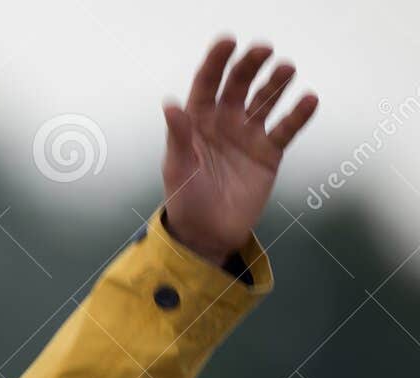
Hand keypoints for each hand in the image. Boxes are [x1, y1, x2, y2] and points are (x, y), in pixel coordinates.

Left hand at [161, 35, 318, 264]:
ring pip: (265, 100)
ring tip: (286, 69)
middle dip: (250, 65)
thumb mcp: (177, 169)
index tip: (228, 41)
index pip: (207, 84)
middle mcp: (224, 121)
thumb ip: (178, 137)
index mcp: (197, 121)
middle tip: (264, 50)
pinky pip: (286, 128)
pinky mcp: (269, 152)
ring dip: (276, 83)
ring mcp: (248, 135)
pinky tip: (308, 100)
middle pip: (239, 85)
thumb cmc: (185, 200)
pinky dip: (298, 114)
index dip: (216, 61)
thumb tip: (170, 104)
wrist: (207, 234)